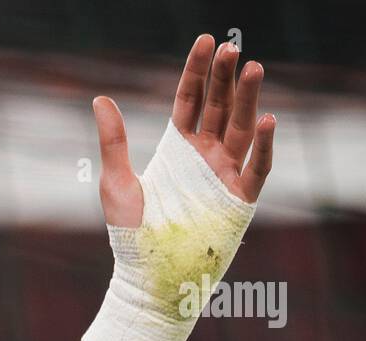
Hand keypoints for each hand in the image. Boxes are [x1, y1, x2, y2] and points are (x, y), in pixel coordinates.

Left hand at [93, 34, 274, 225]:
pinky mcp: (239, 200)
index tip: (206, 40)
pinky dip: (263, 146)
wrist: (147, 274)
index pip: (192, 100)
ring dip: (249, 99)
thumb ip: (114, 140)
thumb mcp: (116, 181)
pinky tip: (265, 120)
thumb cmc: (130, 232)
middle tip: (232, 47)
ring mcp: (224, 176)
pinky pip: (257, 169)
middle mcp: (206, 156)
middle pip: (220, 107)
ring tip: (253, 68)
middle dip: (226, 77)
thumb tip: (99, 99)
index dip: (199, 71)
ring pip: (242, 129)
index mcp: (178, 147)